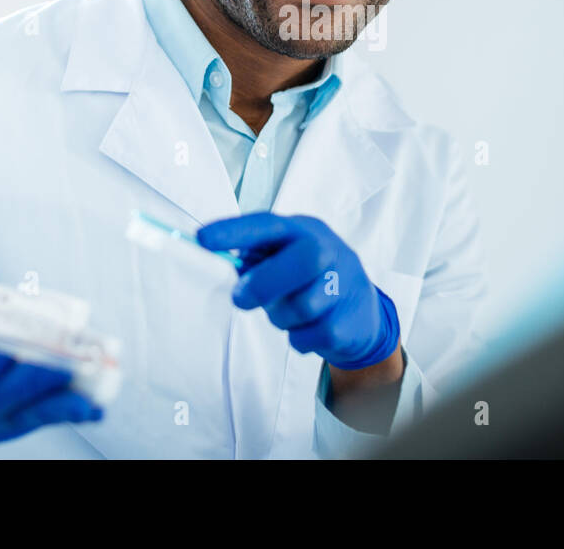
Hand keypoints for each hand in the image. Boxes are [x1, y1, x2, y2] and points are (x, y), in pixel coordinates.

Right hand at [0, 326, 102, 457]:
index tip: (8, 345)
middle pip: (0, 398)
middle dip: (33, 374)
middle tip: (64, 350)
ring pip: (24, 412)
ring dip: (59, 393)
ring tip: (89, 370)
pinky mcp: (8, 428)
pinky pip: (39, 422)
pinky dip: (68, 413)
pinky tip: (94, 407)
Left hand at [197, 213, 399, 369]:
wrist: (362, 311)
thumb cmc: (307, 279)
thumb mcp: (284, 260)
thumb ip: (256, 260)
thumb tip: (226, 264)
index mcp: (303, 231)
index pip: (269, 225)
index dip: (235, 230)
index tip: (202, 238)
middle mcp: (328, 250)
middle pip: (301, 260)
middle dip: (264, 283)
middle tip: (241, 299)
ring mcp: (345, 285)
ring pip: (301, 306)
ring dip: (281, 318)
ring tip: (288, 312)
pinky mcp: (349, 321)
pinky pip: (308, 337)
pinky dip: (297, 338)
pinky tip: (308, 329)